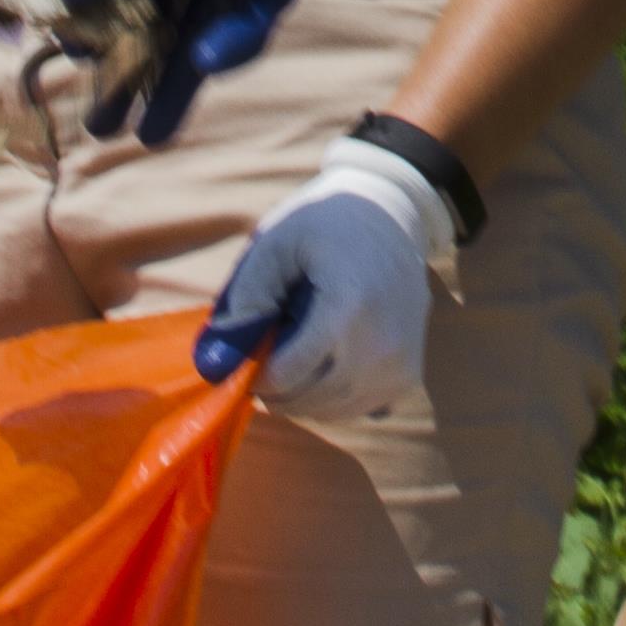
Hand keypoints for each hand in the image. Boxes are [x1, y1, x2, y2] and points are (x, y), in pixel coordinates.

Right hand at [74, 0, 472, 144]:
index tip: (65, 59)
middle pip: (151, 9)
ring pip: (199, 24)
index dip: (91, 16)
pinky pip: (255, 12)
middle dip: (127, 66)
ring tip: (148, 133)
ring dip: (175, 78)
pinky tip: (209, 63)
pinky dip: (235, 39)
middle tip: (100, 123)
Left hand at [194, 134, 456, 418]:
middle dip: (274, 385)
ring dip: (300, 393)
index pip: (286, 375)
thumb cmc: (325, 224)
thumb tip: (216, 363)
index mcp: (349, 310)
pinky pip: (357, 410)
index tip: (244, 350)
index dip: (252, 371)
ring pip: (331, 412)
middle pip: (306, 399)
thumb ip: (246, 298)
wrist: (392, 214)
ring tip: (293, 349)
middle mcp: (383, 347)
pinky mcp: (410, 377)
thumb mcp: (277, 242)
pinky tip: (324, 360)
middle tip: (265, 348)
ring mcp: (401, 367)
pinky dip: (331, 397)